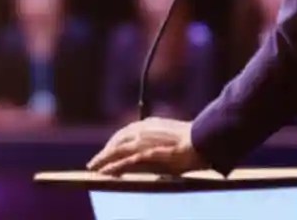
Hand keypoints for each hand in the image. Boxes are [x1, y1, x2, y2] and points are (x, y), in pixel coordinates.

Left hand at [87, 117, 205, 175]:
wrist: (203, 140)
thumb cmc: (194, 139)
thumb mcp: (173, 135)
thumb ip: (159, 139)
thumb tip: (154, 149)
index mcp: (149, 124)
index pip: (125, 133)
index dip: (113, 142)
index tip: (107, 151)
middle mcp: (143, 129)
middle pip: (117, 140)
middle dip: (105, 152)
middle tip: (95, 162)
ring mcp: (144, 141)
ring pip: (117, 151)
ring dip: (103, 160)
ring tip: (93, 169)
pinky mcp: (147, 154)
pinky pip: (125, 162)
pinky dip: (113, 167)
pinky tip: (105, 173)